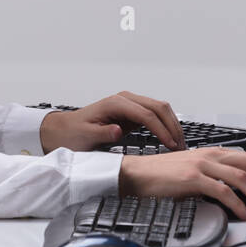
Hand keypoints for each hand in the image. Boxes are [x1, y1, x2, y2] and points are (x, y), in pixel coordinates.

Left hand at [40, 92, 185, 152]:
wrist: (65, 130)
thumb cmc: (73, 134)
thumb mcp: (84, 136)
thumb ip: (102, 133)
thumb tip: (118, 130)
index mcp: (115, 103)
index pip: (146, 114)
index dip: (161, 130)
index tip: (170, 145)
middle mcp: (126, 99)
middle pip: (159, 107)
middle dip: (172, 126)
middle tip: (180, 146)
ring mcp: (131, 104)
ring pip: (160, 108)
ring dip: (172, 125)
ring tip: (179, 144)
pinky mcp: (133, 112)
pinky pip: (156, 115)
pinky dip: (166, 125)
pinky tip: (170, 138)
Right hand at [117, 147, 245, 219]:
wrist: (136, 173)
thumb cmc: (163, 174)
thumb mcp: (195, 170)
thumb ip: (217, 176)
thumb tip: (240, 192)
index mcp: (215, 152)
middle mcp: (211, 156)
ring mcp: (202, 165)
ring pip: (241, 178)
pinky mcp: (191, 179)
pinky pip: (221, 191)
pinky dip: (237, 203)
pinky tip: (244, 213)